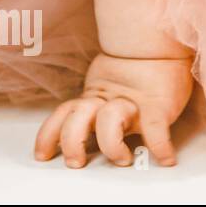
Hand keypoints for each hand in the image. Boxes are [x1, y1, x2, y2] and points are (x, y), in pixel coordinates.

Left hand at [34, 52, 193, 167]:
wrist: (156, 44)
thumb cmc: (134, 68)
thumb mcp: (106, 86)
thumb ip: (94, 104)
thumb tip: (79, 129)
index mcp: (93, 97)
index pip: (62, 115)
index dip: (48, 135)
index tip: (41, 155)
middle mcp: (108, 101)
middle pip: (79, 118)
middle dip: (72, 141)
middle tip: (74, 162)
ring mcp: (132, 103)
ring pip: (108, 121)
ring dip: (109, 143)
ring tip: (121, 160)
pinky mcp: (157, 105)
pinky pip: (156, 127)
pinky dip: (159, 145)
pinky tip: (164, 158)